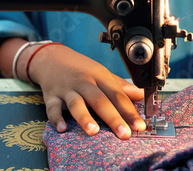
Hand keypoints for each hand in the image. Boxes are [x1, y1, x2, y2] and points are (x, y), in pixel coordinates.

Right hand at [26, 44, 145, 139]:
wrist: (51, 57)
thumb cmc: (79, 68)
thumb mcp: (101, 72)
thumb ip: (120, 86)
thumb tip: (141, 94)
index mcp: (99, 76)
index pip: (117, 95)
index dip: (129, 111)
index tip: (139, 126)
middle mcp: (84, 82)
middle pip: (99, 100)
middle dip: (113, 118)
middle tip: (124, 134)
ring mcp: (67, 89)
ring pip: (76, 104)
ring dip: (85, 117)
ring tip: (93, 131)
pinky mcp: (51, 96)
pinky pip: (52, 108)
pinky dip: (56, 119)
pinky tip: (62, 129)